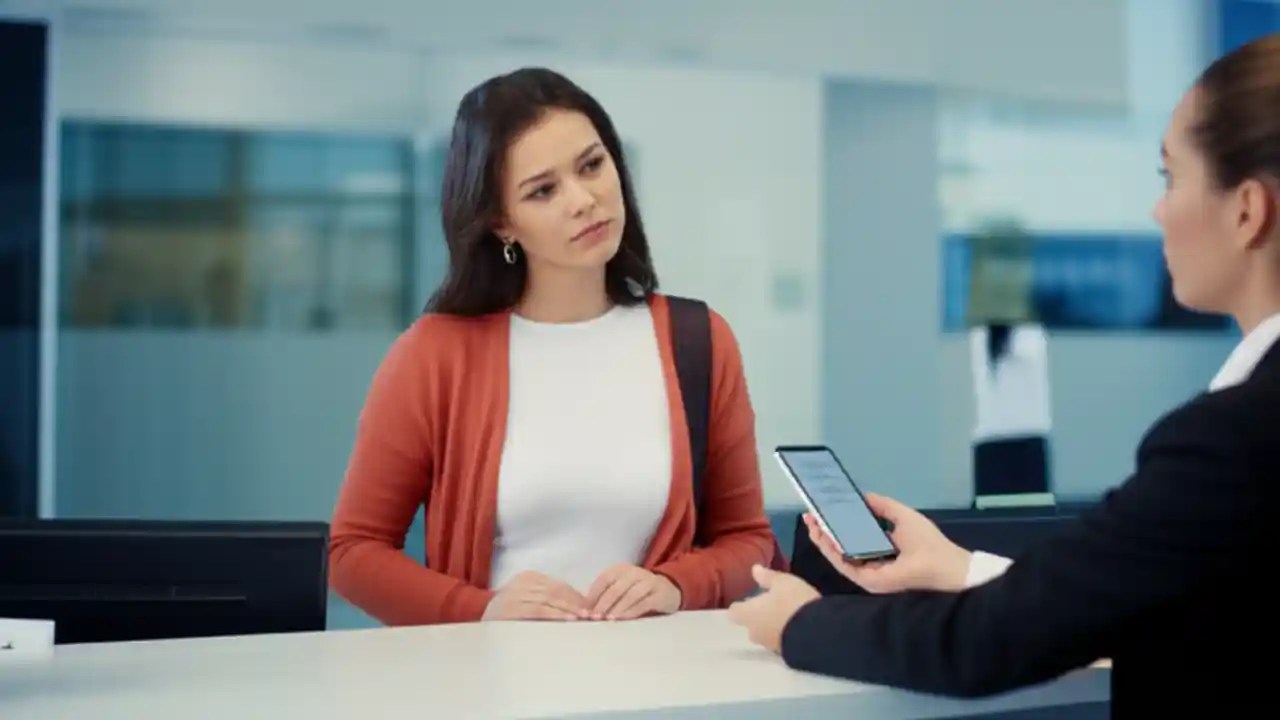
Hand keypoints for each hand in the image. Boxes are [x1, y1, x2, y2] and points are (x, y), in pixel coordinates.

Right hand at [482, 571, 590, 621]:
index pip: (559, 586)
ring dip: (570, 610)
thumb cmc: (509, 615)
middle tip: (595, 616)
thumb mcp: (529, 601)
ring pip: (549, 599)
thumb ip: (551, 601)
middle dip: (577, 604)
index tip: (594, 610)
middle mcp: (522, 582)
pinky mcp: (510, 608)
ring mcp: (514, 593)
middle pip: (557, 591)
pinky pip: (537, 610)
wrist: (476, 621)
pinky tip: (568, 621)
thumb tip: (583, 607)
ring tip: (585, 619)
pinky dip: (555, 615)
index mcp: (529, 577)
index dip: (578, 598)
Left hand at [585, 564, 681, 620]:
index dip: (593, 595)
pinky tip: (624, 619)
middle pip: (615, 588)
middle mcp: (634, 572)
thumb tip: (585, 610)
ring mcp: (648, 582)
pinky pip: (644, 603)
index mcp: (621, 569)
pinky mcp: (659, 594)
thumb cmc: (637, 592)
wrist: (668, 590)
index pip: (604, 580)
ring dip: (617, 608)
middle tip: (594, 618)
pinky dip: (632, 611)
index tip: (585, 610)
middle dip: (603, 604)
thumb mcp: (621, 588)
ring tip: (608, 620)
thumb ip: (605, 595)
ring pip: (630, 595)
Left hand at [727, 565, 820, 653]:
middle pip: (750, 625)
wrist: (816, 634)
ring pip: (765, 634)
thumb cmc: (794, 602)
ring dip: (772, 626)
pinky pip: (780, 642)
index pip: (735, 612)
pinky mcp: (785, 654)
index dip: (741, 606)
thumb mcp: (783, 582)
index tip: (749, 600)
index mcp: (749, 613)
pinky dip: (785, 635)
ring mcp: (769, 646)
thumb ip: (767, 577)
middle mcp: (755, 632)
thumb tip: (754, 569)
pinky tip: (797, 627)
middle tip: (770, 606)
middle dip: (757, 616)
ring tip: (786, 615)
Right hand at [805, 492, 970, 592]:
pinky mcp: (867, 581)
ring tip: (812, 524)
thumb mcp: (902, 516)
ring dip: (823, 541)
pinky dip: (832, 551)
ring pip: (838, 557)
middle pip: (840, 548)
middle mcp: (870, 564)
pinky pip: (844, 565)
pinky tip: (824, 536)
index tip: (822, 511)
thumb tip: (864, 496)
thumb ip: (883, 506)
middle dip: (823, 532)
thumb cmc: (927, 543)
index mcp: (879, 550)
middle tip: (810, 516)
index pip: (851, 539)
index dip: (835, 525)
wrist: (944, 566)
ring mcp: (867, 575)